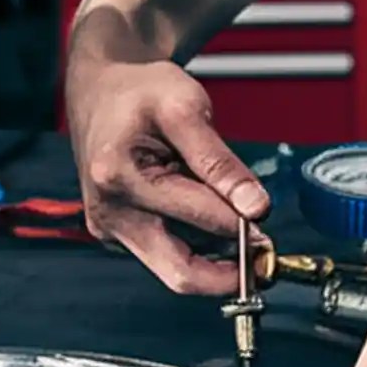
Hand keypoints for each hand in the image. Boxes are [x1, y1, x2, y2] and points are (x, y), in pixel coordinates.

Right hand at [65, 56, 271, 293]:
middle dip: (228, 273)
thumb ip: (220, 162)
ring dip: (211, 256)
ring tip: (236, 225)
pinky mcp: (112, 233)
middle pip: (180, 272)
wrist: (97, 93)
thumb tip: (256, 208)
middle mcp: (108, 212)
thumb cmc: (138, 93)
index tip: (269, 220)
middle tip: (263, 260)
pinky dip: (190, 243)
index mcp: (120, 177)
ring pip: (174, 267)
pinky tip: (200, 215)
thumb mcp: (185, 109)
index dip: (244, 224)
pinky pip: (162, 253)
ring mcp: (107, 227)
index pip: (199, 218)